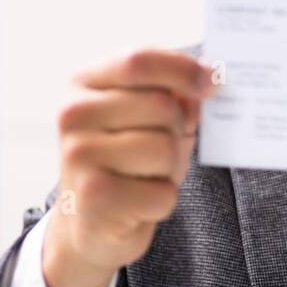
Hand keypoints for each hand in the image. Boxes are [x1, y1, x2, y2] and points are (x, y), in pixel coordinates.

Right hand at [43, 49, 216, 286]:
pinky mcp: (95, 197)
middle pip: (162, 105)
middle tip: (164, 147)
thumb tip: (208, 80)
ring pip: (166, 148)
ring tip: (147, 175)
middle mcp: (73, 115)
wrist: (89, 225)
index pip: (139, 61)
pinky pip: (163, 192)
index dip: (183, 69)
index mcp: (83, 85)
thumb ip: (171, 94)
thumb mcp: (145, 118)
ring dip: (171, 167)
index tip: (213, 80)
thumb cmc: (126, 162)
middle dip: (179, 128)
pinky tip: (139, 203)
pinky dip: (163, 200)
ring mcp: (79, 155)